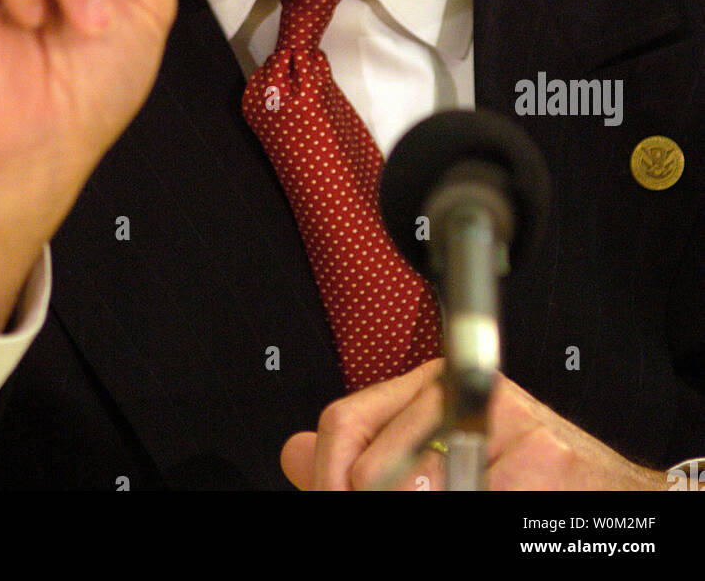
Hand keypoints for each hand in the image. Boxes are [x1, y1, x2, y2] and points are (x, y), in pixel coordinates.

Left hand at [281, 359, 666, 489]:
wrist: (607, 494)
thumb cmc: (526, 480)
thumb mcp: (437, 458)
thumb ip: (367, 455)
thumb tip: (293, 452)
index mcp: (432, 388)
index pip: (342, 422)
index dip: (327, 476)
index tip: (333, 499)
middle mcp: (464, 394)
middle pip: (370, 468)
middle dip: (373, 502)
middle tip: (406, 507)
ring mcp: (505, 425)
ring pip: (414, 490)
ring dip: (432, 506)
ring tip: (462, 496)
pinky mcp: (543, 458)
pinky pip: (474, 493)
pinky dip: (485, 513)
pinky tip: (500, 502)